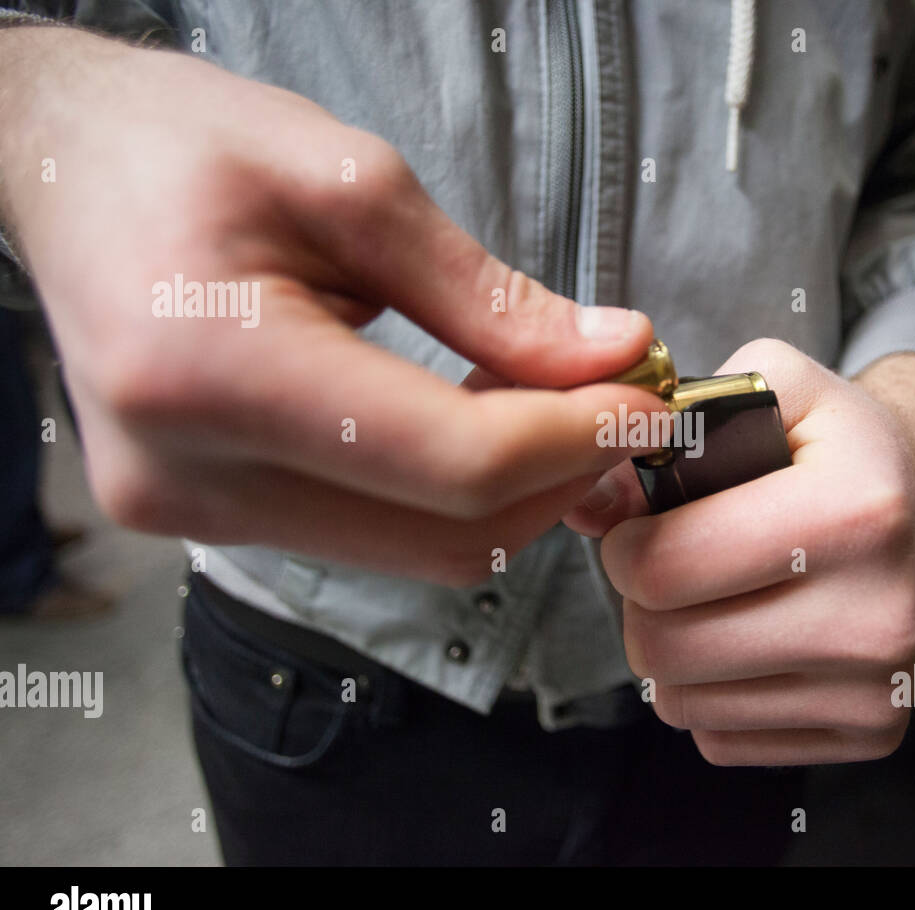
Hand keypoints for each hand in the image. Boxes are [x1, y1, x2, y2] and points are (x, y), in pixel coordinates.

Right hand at [0, 26, 665, 583]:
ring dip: (512, 491)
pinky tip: (476, 423)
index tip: (649, 400)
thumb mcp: (350, 183)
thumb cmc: (183, 145)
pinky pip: (373, 538)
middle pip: (446, 533)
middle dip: (560, 474)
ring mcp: (191, 513)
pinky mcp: (206, 517)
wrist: (60, 170)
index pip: (450, 463)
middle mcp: (189, 476)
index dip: (574, 439)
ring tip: (548, 402)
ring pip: (418, 554)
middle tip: (617, 397)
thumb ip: (488, 294)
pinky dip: (450, 496)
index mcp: (213, 372)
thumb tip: (613, 356)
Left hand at [564, 339, 914, 764]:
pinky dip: (712, 694)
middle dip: (641, 604)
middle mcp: (878, 613)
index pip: (665, 570)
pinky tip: (749, 641)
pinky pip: (720, 740)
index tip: (641, 529)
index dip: (625, 546)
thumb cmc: (832, 445)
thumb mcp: (771, 384)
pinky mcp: (871, 733)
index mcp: (854, 513)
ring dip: (673, 653)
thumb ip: (665, 425)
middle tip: (670, 569)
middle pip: (663, 650)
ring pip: (682, 704)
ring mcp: (878, 687)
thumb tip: (585, 508)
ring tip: (713, 600)